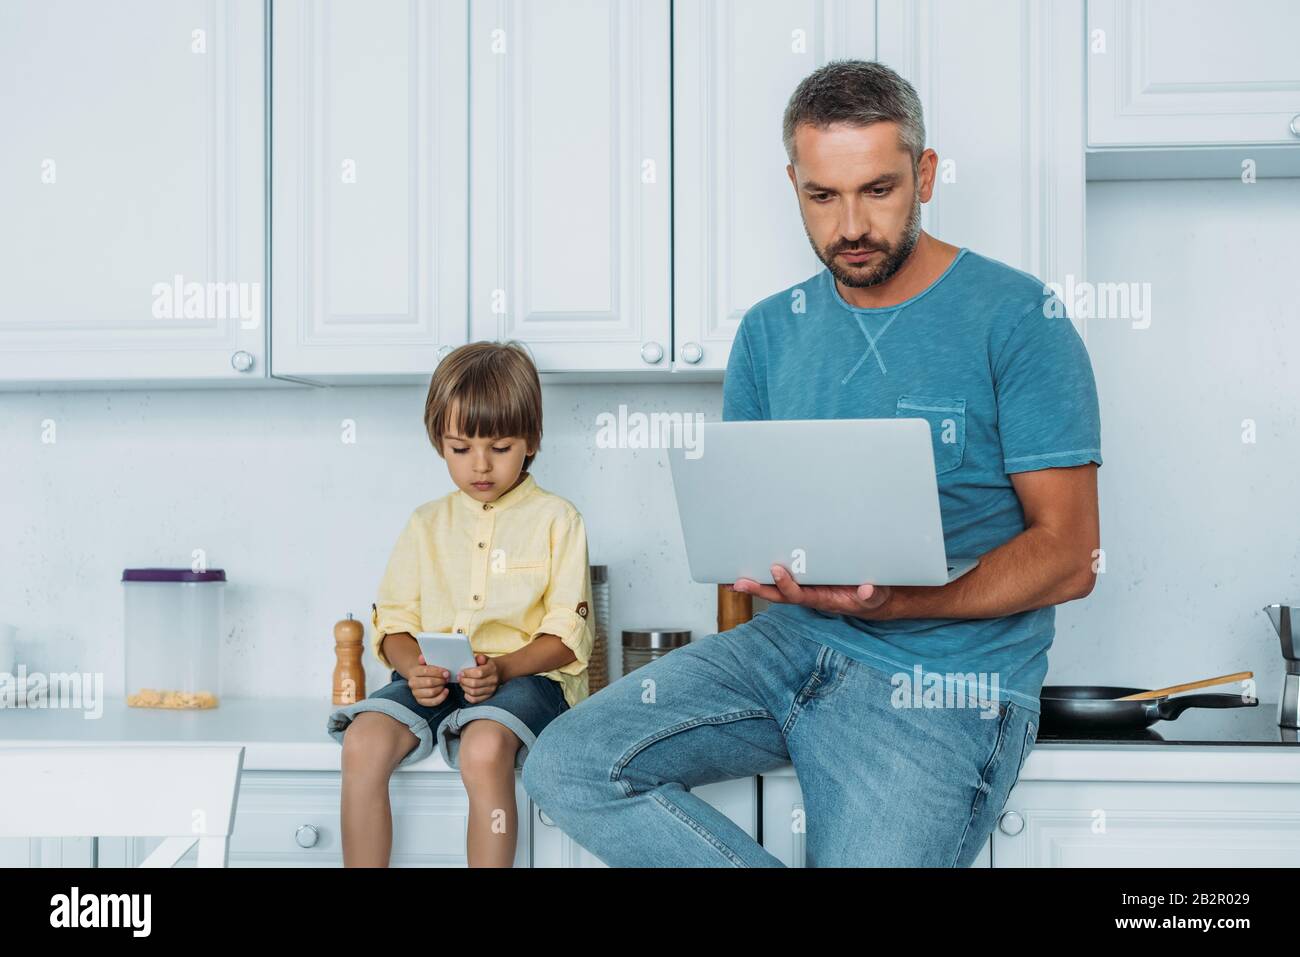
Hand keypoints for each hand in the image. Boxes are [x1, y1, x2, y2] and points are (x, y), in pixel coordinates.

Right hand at [410, 655, 450, 706]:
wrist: (418, 679)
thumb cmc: (425, 671)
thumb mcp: (425, 663)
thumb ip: (425, 660)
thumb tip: (422, 657)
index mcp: (413, 672)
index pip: (426, 671)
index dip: (438, 672)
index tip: (446, 672)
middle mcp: (412, 683)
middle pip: (429, 682)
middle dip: (441, 680)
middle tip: (447, 678)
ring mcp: (416, 693)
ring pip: (432, 692)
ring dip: (441, 687)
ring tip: (444, 683)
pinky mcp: (421, 701)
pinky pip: (432, 701)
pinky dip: (441, 697)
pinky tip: (446, 691)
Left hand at [458, 653, 501, 704]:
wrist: (499, 672)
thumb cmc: (488, 665)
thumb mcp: (485, 659)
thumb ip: (481, 658)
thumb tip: (479, 658)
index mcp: (492, 669)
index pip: (479, 673)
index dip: (468, 673)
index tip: (461, 672)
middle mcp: (493, 680)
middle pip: (475, 683)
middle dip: (464, 681)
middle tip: (459, 677)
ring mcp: (491, 690)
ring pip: (474, 692)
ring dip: (464, 688)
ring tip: (462, 683)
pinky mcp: (488, 696)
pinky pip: (475, 700)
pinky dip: (468, 696)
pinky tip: (466, 691)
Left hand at [731, 564, 892, 618]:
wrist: (870, 597)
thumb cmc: (870, 596)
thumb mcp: (875, 596)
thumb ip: (871, 594)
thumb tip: (866, 590)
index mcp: (822, 599)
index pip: (799, 595)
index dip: (786, 585)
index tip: (776, 569)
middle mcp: (809, 594)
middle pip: (778, 594)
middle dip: (757, 588)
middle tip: (736, 582)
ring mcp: (805, 587)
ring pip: (775, 587)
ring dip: (753, 582)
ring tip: (729, 578)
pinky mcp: (805, 579)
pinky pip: (781, 576)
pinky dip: (763, 574)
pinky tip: (747, 567)